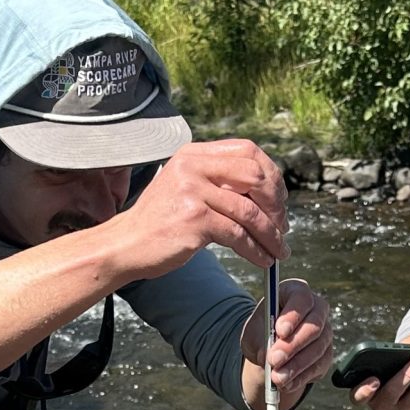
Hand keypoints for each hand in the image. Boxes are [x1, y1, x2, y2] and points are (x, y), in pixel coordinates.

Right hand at [115, 139, 286, 280]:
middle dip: (276, 204)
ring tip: (278, 250)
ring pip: (250, 211)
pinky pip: (238, 235)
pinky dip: (256, 249)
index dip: (272, 175)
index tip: (279, 199)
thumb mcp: (186, 187)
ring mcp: (193, 191)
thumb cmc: (159, 222)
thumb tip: (265, 194)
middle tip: (282, 226)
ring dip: (271, 234)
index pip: (248, 150)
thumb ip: (218, 182)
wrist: (126, 244)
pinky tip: (262, 259)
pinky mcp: (194, 219)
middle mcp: (193, 166)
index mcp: (195, 154)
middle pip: (256, 176)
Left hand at [244, 278, 332, 408]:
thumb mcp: (252, 332)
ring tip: (276, 377)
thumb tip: (268, 355)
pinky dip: (301, 377)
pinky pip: (319, 366)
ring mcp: (325, 332)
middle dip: (293, 345)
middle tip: (274, 359)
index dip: (293, 315)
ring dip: (296, 365)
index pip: (302, 298)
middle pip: (314, 325)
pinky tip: (285, 383)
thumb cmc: (260, 332)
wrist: (268, 350)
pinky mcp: (327, 354)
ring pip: (317, 348)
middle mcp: (317, 309)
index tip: (279, 331)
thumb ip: (259, 339)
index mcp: (296, 292)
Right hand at [353, 342, 409, 409]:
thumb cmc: (383, 363)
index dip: (365, 390)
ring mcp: (402, 409)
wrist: (398, 371)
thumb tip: (404, 353)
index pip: (358, 397)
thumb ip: (382, 359)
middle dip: (407, 376)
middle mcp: (382, 405)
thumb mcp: (379, 361)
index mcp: (365, 393)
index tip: (375, 379)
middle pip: (391, 395)